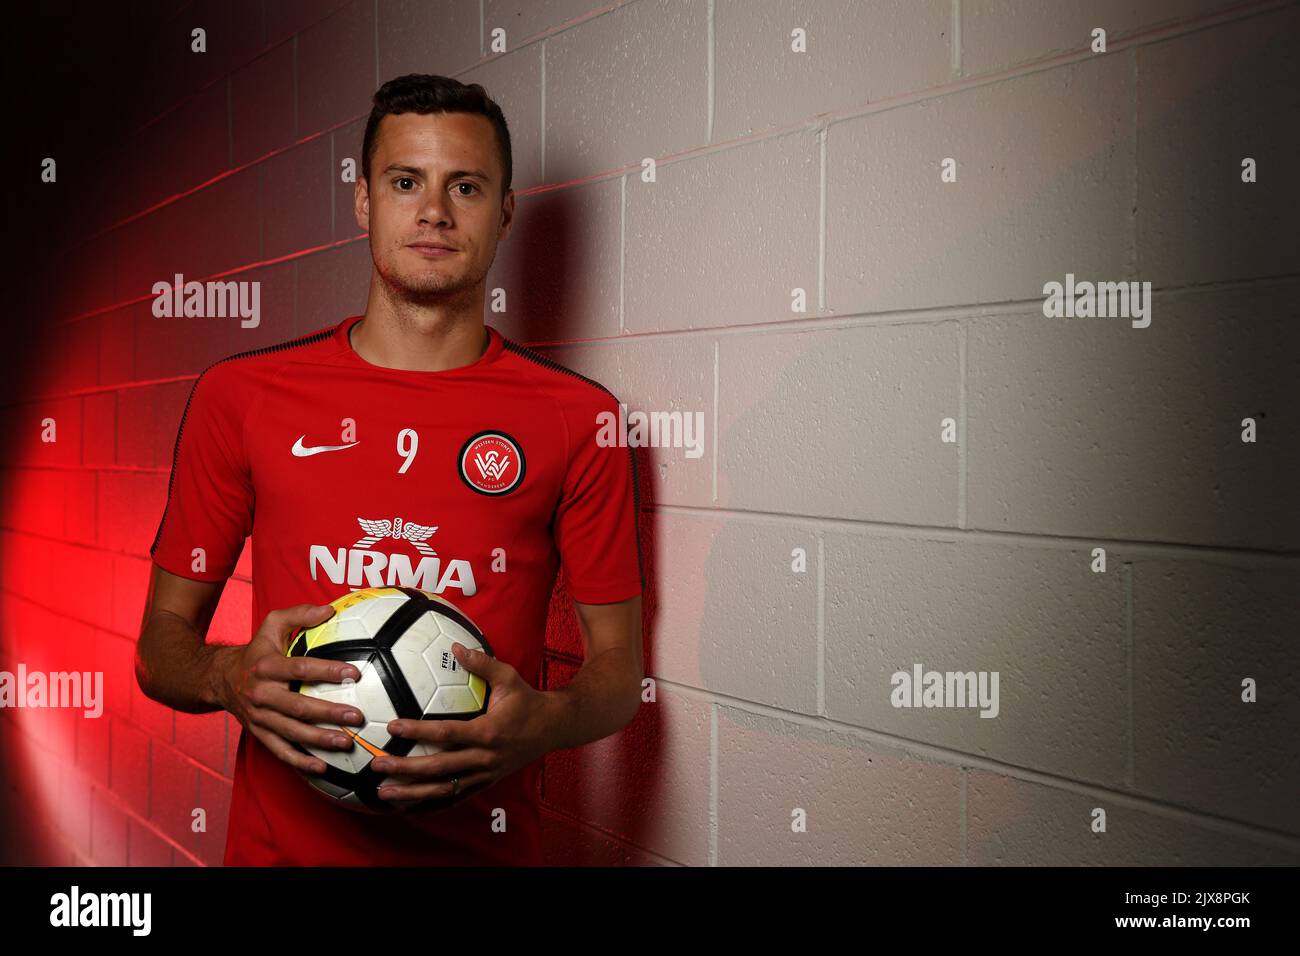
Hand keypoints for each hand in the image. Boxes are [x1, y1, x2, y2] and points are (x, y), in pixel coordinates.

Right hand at [217, 603, 366, 774]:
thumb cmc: (257, 650)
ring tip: (346, 743)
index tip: (354, 672)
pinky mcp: (259, 733)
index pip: (300, 668)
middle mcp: (261, 694)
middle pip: (297, 706)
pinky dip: (300, 761)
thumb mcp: (271, 625)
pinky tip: (322, 768)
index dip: (327, 670)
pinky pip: (280, 751)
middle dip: (328, 713)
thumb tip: (329, 610)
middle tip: (356, 716)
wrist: (220, 678)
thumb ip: (299, 614)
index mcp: (266, 666)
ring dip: (319, 740)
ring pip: (291, 731)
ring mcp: (259, 717)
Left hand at [369, 642, 555, 810]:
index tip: (393, 728)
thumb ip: (482, 663)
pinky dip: (431, 803)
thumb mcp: (509, 677)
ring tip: (384, 792)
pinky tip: (409, 806)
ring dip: (412, 792)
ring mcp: (486, 774)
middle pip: (439, 768)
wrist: (555, 727)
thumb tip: (455, 647)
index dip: (417, 732)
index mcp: (488, 732)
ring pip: (444, 789)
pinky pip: (456, 796)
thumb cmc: (529, 700)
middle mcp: (485, 758)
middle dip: (406, 769)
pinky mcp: (487, 782)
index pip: (446, 734)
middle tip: (378, 764)